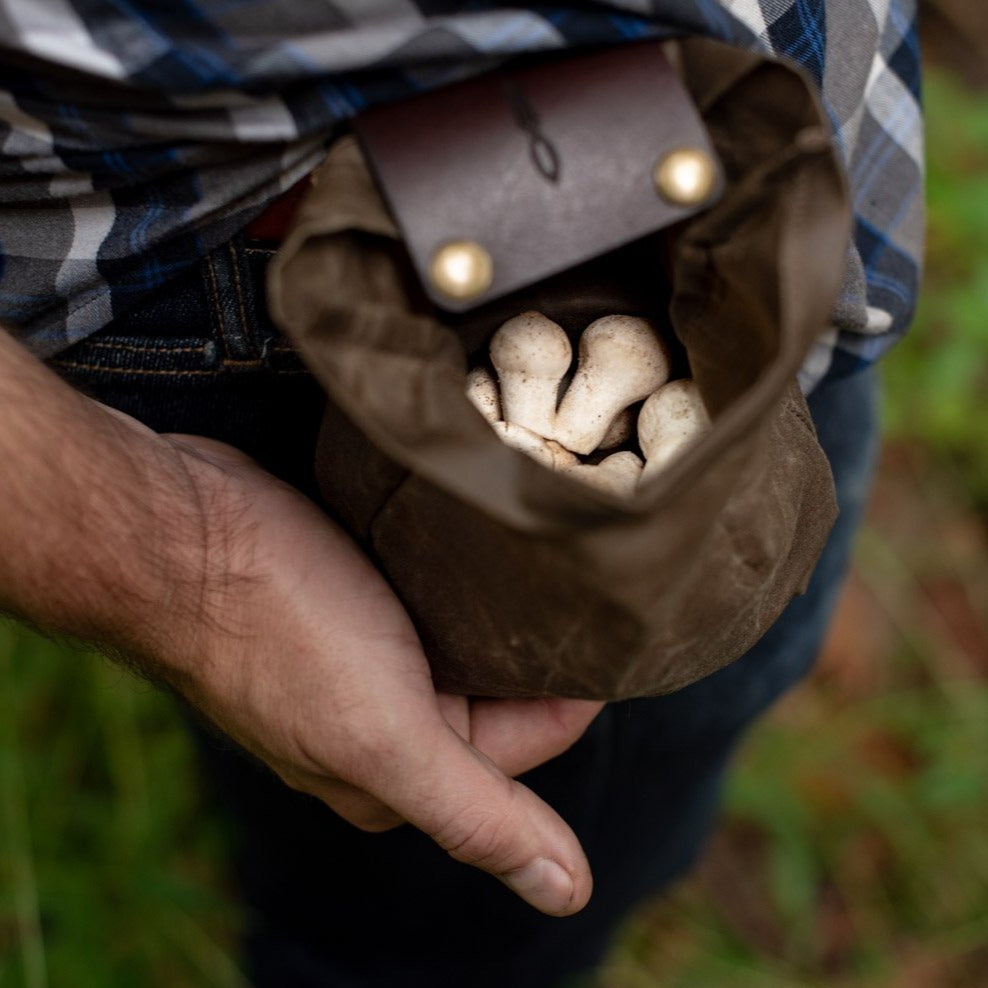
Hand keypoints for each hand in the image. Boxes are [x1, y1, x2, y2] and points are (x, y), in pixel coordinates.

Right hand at [155, 433, 602, 915]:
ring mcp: (363, 660)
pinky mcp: (349, 601)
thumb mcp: (385, 733)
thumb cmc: (278, 631)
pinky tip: (468, 544)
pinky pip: (428, 597)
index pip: (533, 739)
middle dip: (533, 643)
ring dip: (495, 605)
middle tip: (567, 575)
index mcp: (402, 775)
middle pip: (500, 689)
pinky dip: (455, 576)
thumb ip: (478, 816)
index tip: (600, 623)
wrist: (179, 531)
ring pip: (465, 638)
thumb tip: (569, 896)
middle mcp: (384, 724)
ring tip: (525, 552)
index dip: (573, 684)